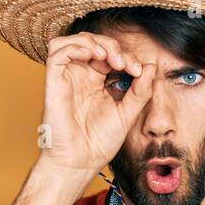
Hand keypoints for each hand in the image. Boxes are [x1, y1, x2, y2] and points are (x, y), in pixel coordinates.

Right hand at [37, 32, 155, 176]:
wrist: (80, 162)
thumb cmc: (99, 142)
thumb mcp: (128, 113)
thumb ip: (140, 91)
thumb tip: (151, 67)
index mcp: (97, 82)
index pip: (110, 55)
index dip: (126, 56)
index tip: (139, 72)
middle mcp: (81, 76)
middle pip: (93, 42)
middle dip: (112, 46)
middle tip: (124, 64)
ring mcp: (67, 77)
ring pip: (74, 41)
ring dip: (94, 41)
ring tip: (109, 58)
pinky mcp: (54, 80)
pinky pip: (57, 50)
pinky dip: (75, 46)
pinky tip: (93, 55)